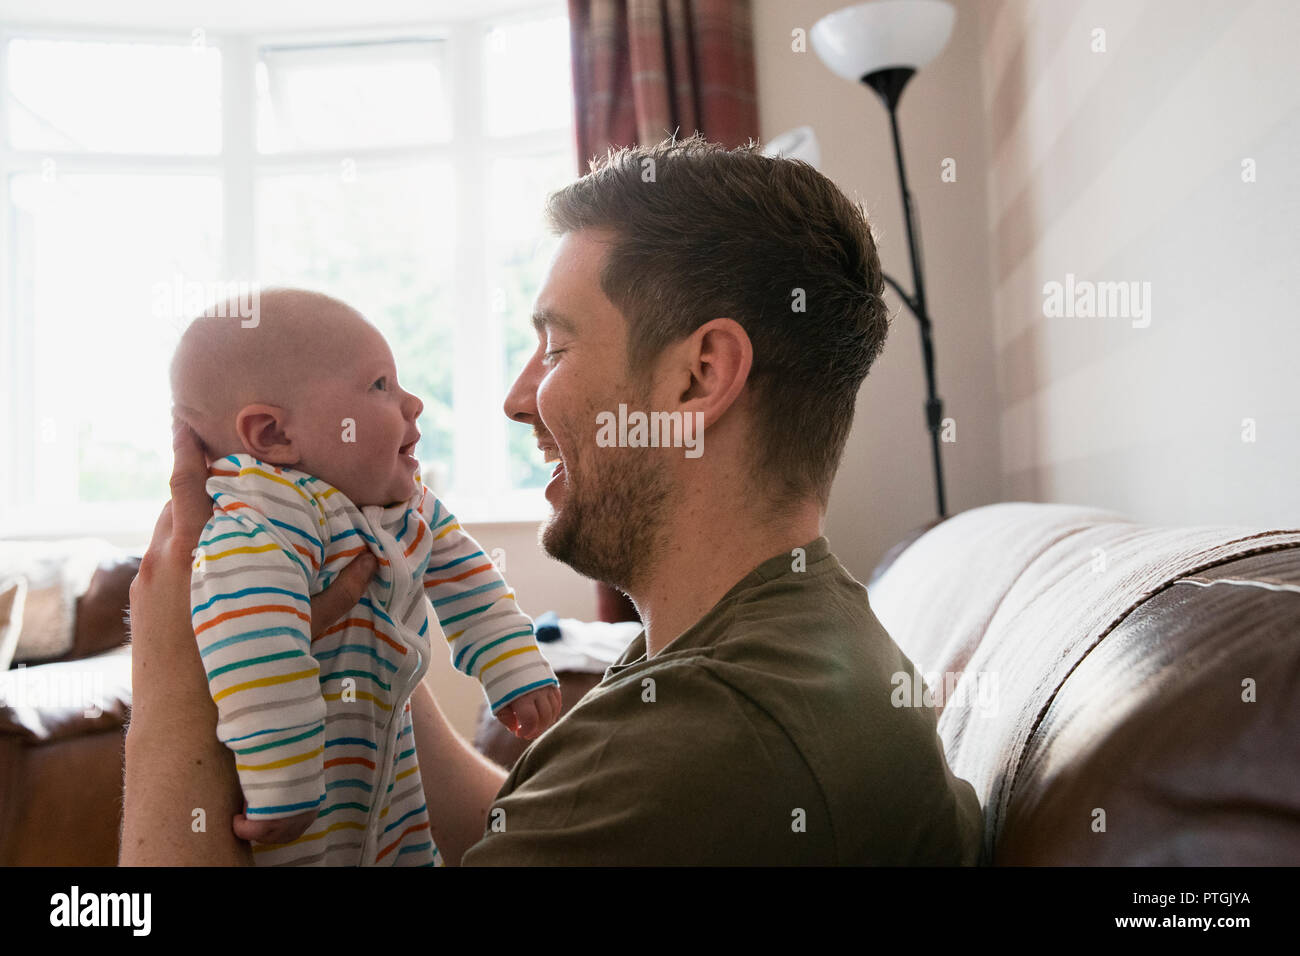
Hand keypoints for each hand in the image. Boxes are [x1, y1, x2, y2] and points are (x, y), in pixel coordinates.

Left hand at [122, 419, 378, 863]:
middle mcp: (169, 556)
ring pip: (172, 527)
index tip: (190, 418)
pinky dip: (189, 542)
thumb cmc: (244, 673)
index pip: (189, 484)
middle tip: (236, 462)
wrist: (184, 726)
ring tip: (229, 505)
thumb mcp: (301, 629)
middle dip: (205, 479)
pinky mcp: (147, 599)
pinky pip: (168, 554)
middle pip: (180, 499)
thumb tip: (375, 558)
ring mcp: (153, 578)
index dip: (190, 448)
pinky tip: (215, 553)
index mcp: (201, 552)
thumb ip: (340, 592)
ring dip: (197, 513)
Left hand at [495, 684, 561, 739]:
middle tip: (527, 733)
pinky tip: (544, 716)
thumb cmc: (499, 680)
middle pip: (545, 717)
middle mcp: (537, 690)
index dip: (527, 731)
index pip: (531, 720)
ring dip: (546, 722)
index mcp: (522, 696)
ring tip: (535, 725)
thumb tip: (515, 729)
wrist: (507, 654)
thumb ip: (505, 717)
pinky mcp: (552, 682)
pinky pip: (558, 701)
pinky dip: (553, 712)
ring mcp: (547, 685)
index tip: (519, 733)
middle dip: (537, 730)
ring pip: (553, 711)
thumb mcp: (496, 699)